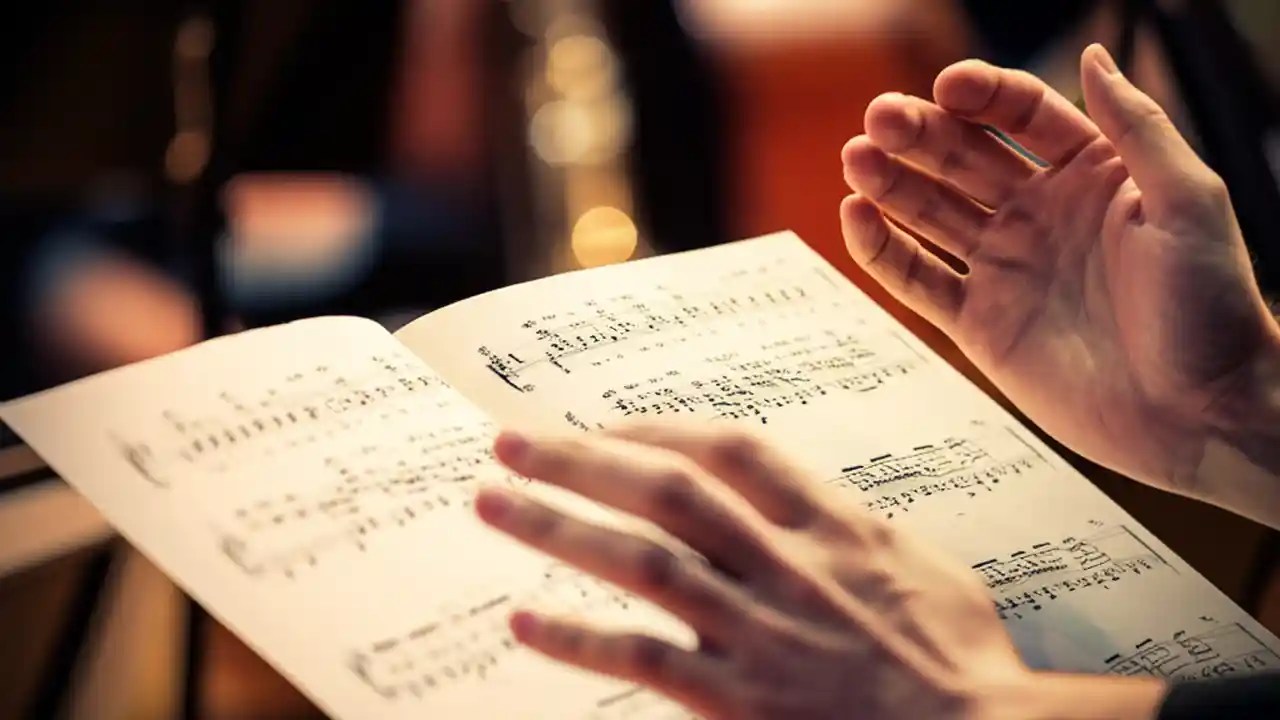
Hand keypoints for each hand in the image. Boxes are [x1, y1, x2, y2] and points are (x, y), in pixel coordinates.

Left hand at [477, 425, 1165, 718]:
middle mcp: (788, 565)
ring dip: (558, 527)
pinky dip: (581, 639)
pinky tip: (526, 623)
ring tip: (494, 503)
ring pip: (642, 561)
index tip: (608, 427)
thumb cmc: (960, 662)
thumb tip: (811, 501)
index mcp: (835, 524)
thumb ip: (855, 527)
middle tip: (509, 440)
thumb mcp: (924, 567)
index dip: (658, 427)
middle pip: (666, 489)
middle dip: (582, 458)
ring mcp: (759, 632)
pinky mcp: (738, 701)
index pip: (731, 449)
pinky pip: (644, 659)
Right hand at [840, 44, 1279, 517]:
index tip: (947, 88)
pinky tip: (856, 217)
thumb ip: (1135, 127)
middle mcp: (1040, 213)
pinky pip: (917, 279)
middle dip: (918, 133)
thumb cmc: (1210, 308)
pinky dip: (882, 250)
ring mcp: (1004, 266)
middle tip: (879, 120)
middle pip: (962, 157)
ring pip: (930, 211)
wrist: (1197, 415)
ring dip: (890, 182)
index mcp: (1091, 174)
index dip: (981, 95)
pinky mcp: (978, 322)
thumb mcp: (1188, 201)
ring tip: (856, 158)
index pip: (1022, 115)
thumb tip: (1089, 56)